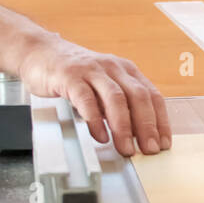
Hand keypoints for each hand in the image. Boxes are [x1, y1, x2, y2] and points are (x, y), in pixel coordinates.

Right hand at [17, 34, 171, 155]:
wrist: (40, 52)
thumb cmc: (75, 75)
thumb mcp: (104, 86)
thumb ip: (119, 106)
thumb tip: (137, 137)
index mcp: (126, 71)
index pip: (152, 96)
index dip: (161, 121)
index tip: (164, 143)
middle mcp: (113, 68)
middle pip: (138, 97)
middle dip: (146, 127)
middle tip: (149, 150)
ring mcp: (91, 71)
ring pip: (115, 98)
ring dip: (123, 127)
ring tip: (126, 148)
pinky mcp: (70, 76)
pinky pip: (86, 99)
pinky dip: (95, 120)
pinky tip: (100, 136)